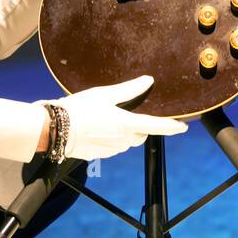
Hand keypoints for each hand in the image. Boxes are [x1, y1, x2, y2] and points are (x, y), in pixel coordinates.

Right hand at [42, 75, 185, 160]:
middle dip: (140, 127)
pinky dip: (111, 140)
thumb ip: (129, 90)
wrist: (55, 129)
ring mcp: (110, 150)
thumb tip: (148, 81)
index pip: (156, 126)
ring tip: (106, 120)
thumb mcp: (104, 95)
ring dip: (125, 134)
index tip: (182, 127)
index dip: (171, 127)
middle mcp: (121, 140)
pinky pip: (113, 148)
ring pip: (127, 143)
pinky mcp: (99, 156)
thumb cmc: (78, 109)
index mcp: (125, 124)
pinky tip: (97, 130)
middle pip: (140, 135)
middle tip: (126, 114)